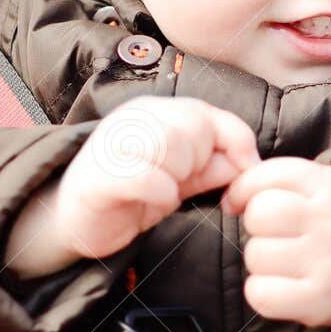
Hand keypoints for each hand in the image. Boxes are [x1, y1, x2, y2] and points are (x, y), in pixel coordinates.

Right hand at [7, 97, 258, 278]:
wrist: (79, 220)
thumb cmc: (135, 194)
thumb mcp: (184, 177)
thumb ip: (215, 165)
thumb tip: (250, 163)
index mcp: (158, 111)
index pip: (212, 114)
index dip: (236, 144)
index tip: (241, 173)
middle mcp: (135, 117)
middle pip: (194, 126)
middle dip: (200, 163)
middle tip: (184, 182)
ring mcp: (114, 142)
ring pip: (171, 146)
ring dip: (178, 177)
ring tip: (165, 189)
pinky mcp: (100, 173)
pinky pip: (147, 177)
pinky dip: (159, 194)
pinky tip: (151, 200)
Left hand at [221, 157, 330, 331]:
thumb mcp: (321, 188)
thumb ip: (278, 180)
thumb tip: (230, 198)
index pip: (266, 176)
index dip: (245, 190)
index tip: (244, 202)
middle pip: (257, 215)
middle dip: (258, 227)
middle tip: (280, 235)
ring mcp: (328, 262)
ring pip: (255, 255)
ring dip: (263, 261)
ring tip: (290, 262)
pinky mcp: (320, 300)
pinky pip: (260, 293)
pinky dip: (264, 291)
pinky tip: (285, 285)